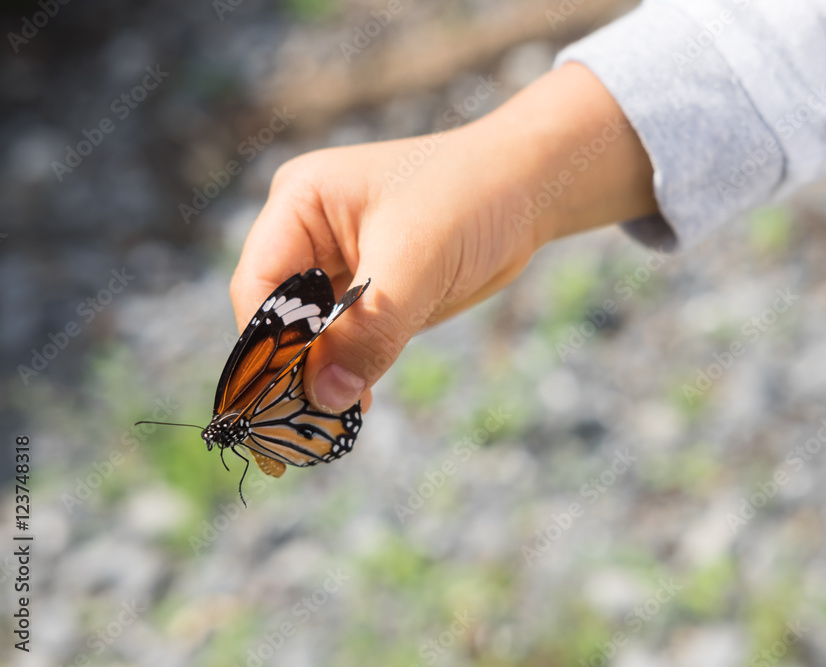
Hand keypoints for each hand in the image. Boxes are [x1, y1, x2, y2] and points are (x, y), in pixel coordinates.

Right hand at [230, 63, 656, 412]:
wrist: (525, 191)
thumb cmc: (468, 199)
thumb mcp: (415, 261)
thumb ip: (368, 330)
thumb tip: (324, 398)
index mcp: (299, 205)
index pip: (258, 285)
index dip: (264, 345)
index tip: (279, 398)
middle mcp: (306, 235)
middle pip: (275, 316)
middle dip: (288, 370)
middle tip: (300, 426)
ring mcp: (336, 266)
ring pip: (308, 337)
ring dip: (318, 380)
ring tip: (328, 427)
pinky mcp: (366, 296)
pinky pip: (343, 344)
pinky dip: (348, 375)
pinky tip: (358, 407)